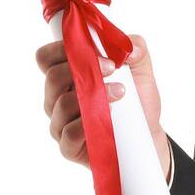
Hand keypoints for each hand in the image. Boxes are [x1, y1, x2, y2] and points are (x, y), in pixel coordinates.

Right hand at [36, 32, 171, 179]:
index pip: (46, 58)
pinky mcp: (69, 146)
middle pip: (52, 78)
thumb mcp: (141, 70)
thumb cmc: (137, 100)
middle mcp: (58, 98)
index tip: (92, 49)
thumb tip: (131, 47)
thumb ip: (136, 48)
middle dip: (84, 69)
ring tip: (121, 93)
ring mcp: (61, 123)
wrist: (148, 134)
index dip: (61, 49)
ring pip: (61, 104)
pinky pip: (68, 134)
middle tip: (112, 68)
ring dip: (92, 95)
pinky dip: (86, 124)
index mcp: (68, 75)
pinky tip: (107, 117)